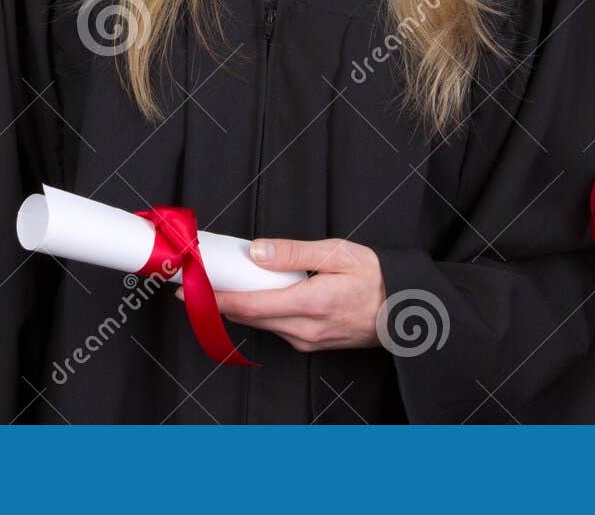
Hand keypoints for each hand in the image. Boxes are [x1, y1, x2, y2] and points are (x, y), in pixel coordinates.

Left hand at [174, 237, 385, 351]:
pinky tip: (260, 293)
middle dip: (220, 301)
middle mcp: (305, 330)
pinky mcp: (312, 343)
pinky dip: (261, 311)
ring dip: (241, 305)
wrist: (406, 309)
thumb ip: (294, 252)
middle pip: (249, 317)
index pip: (249, 306)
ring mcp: (308, 340)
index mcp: (310, 305)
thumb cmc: (378, 277)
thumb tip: (257, 252)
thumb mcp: (338, 253)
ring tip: (225, 283)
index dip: (215, 300)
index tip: (188, 291)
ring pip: (262, 323)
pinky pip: (277, 327)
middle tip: (196, 282)